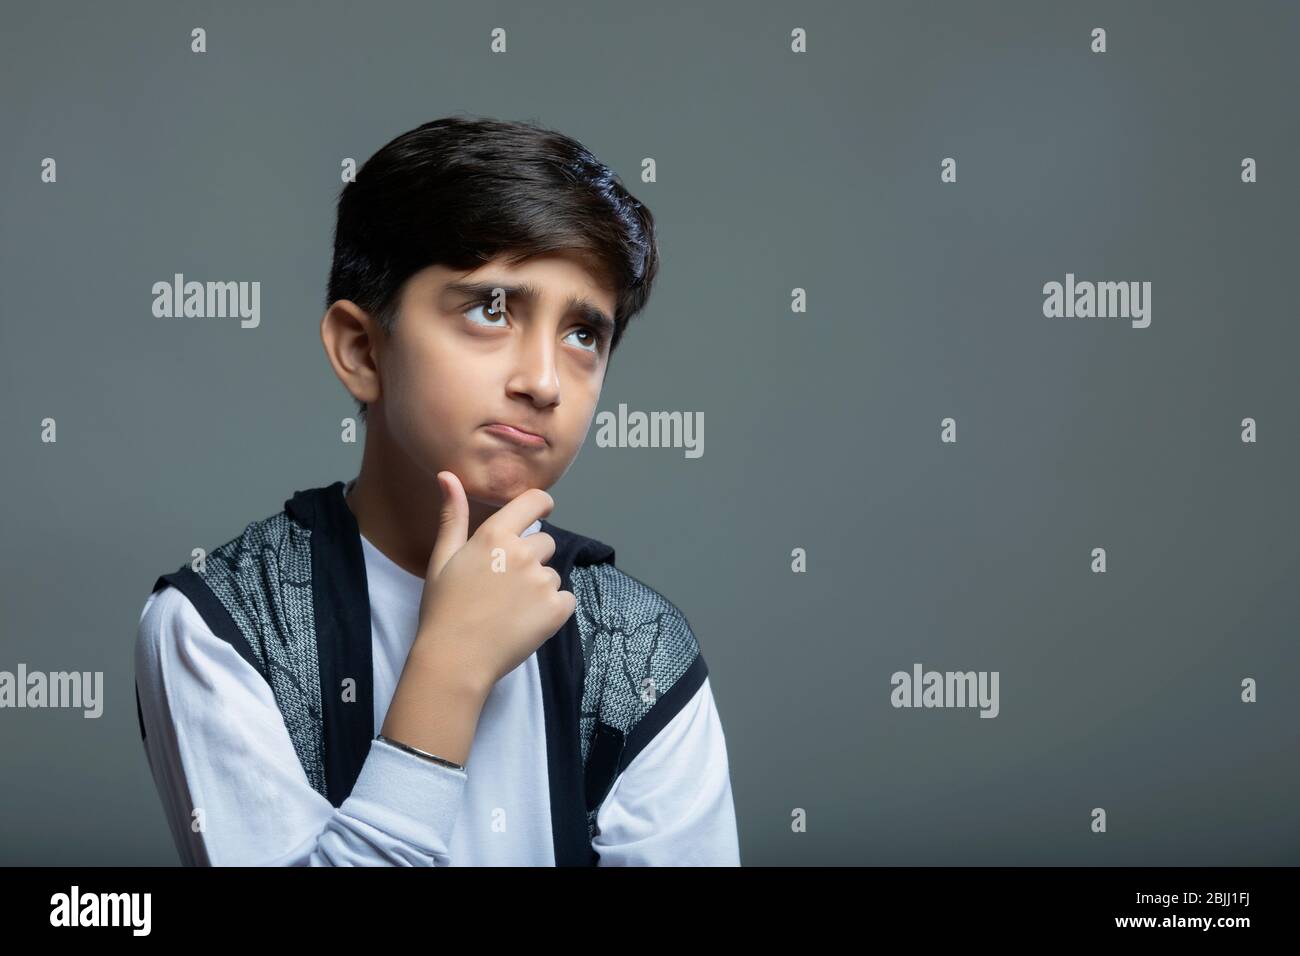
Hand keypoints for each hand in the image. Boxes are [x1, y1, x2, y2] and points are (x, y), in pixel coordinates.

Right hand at [414, 470, 575, 694]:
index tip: (540, 512)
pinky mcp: (557, 610)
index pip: (535, 501)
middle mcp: (523, 553)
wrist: (454, 659)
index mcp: (495, 535)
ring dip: (538, 587)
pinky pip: (565, 600)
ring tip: (509, 609)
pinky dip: (552, 610)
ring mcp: (542, 582)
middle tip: (504, 585)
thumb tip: (448, 476)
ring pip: (552, 575)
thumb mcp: (442, 558)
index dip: (541, 504)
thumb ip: (453, 515)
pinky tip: (526, 622)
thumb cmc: (443, 609)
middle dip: (531, 558)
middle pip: (545, 543)